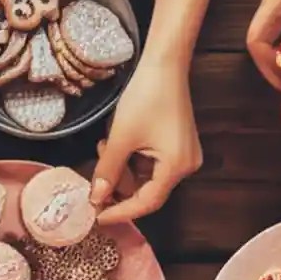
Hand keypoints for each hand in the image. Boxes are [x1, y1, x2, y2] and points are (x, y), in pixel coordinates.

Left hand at [90, 60, 200, 221]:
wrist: (163, 63)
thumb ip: (108, 171)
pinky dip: (131, 157)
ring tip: (105, 146)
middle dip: (118, 183)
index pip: (147, 203)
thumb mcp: (121, 137)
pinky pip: (150, 162)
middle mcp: (185, 166)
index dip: (120, 212)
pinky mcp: (176, 144)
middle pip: (146, 190)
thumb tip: (95, 198)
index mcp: (176, 168)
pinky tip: (116, 142)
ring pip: (145, 175)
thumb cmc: (146, 97)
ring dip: (122, 168)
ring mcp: (182, 154)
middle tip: (95, 174)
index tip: (96, 216)